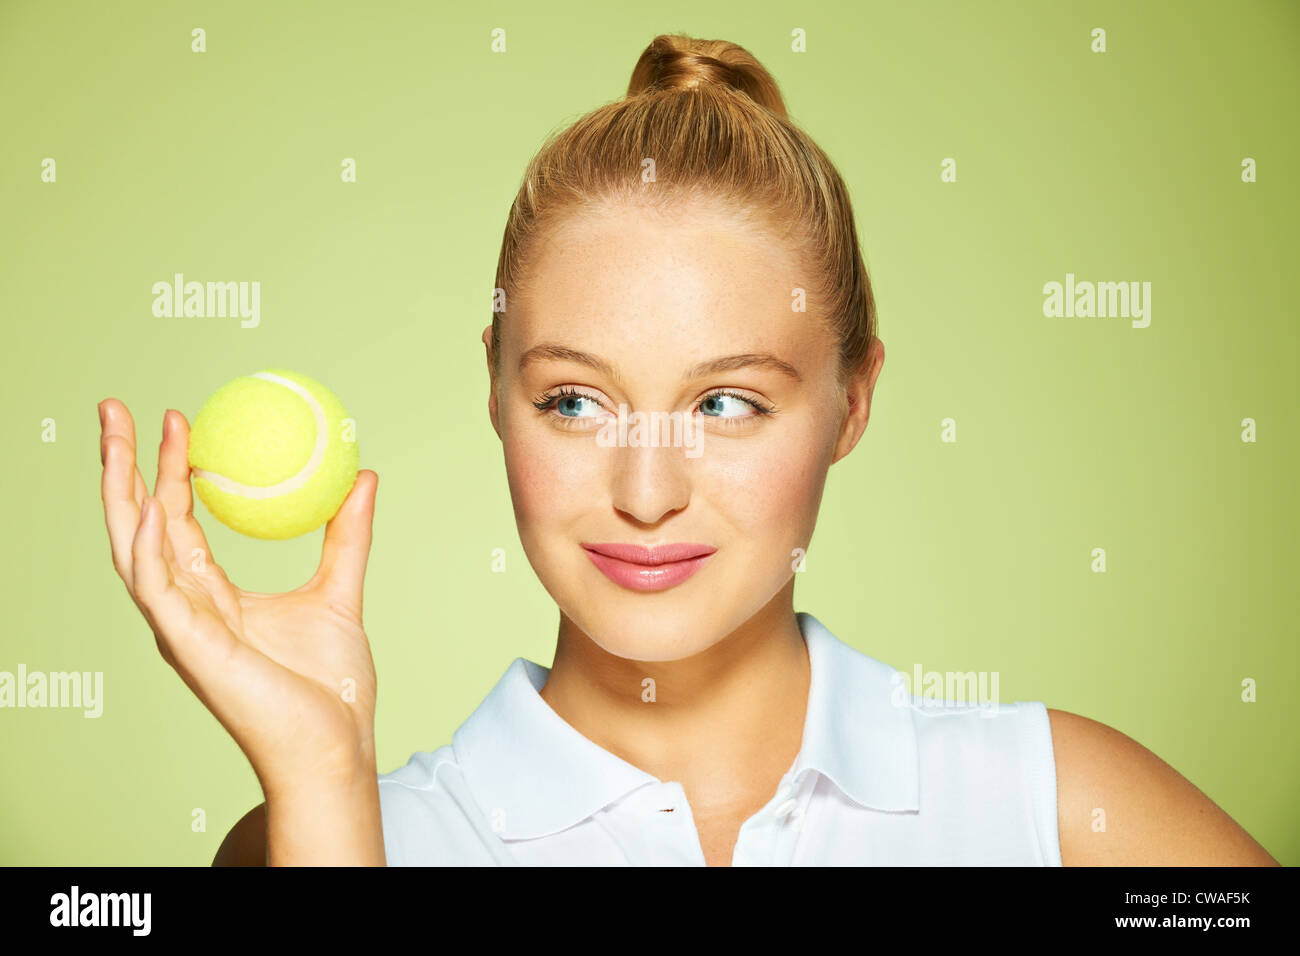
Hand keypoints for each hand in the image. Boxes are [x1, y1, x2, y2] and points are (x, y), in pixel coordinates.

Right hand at [99, 399, 379, 795]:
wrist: (335, 743)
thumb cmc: (331, 685)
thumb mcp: (341, 591)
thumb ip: (347, 535)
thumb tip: (364, 475)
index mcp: (211, 596)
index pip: (177, 519)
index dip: (170, 467)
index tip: (178, 415)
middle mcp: (184, 607)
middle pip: (139, 523)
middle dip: (122, 464)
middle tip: (117, 406)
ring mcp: (180, 627)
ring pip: (133, 547)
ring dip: (121, 488)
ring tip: (118, 434)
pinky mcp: (189, 648)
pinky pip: (157, 590)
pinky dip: (147, 547)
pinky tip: (148, 504)